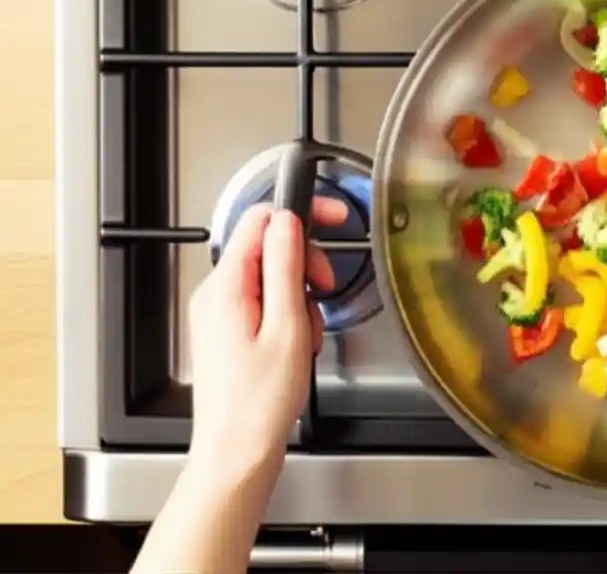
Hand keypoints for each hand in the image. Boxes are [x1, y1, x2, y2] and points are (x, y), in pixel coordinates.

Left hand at [187, 199, 348, 473]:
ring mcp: (219, 313)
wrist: (236, 452)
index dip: (302, 212)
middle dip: (305, 264)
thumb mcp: (286, 327)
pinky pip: (265, 304)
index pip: (261, 219)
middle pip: (268, 247)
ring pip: (271, 278)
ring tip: (305, 336)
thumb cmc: (258, 402)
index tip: (334, 218)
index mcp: (226, 286)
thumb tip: (289, 221)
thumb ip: (287, 267)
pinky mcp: (228, 331)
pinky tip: (296, 347)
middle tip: (323, 290)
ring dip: (300, 298)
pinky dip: (289, 318)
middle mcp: (216, 294)